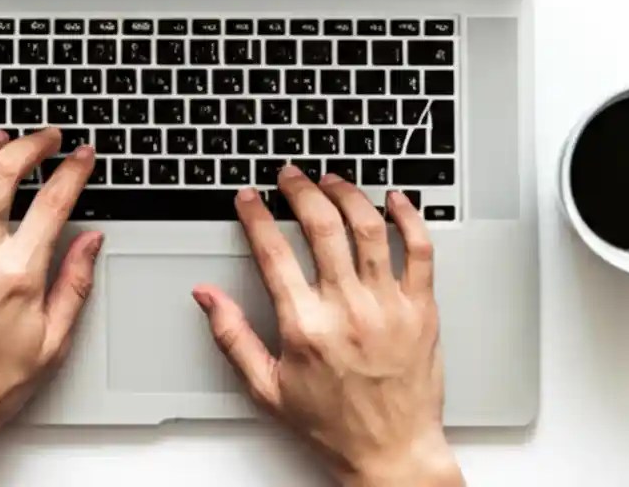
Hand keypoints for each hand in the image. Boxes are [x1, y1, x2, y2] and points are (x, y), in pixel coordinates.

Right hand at [193, 167, 461, 486]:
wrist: (392, 452)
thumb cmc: (333, 425)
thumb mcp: (267, 388)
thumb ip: (232, 336)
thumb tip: (206, 296)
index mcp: (305, 326)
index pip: (273, 251)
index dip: (256, 215)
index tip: (249, 199)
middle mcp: (347, 309)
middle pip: (321, 226)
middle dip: (300, 190)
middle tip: (290, 176)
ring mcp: (388, 306)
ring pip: (368, 227)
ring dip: (347, 194)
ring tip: (331, 180)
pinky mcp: (421, 308)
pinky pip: (420, 249)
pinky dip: (408, 217)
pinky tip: (395, 200)